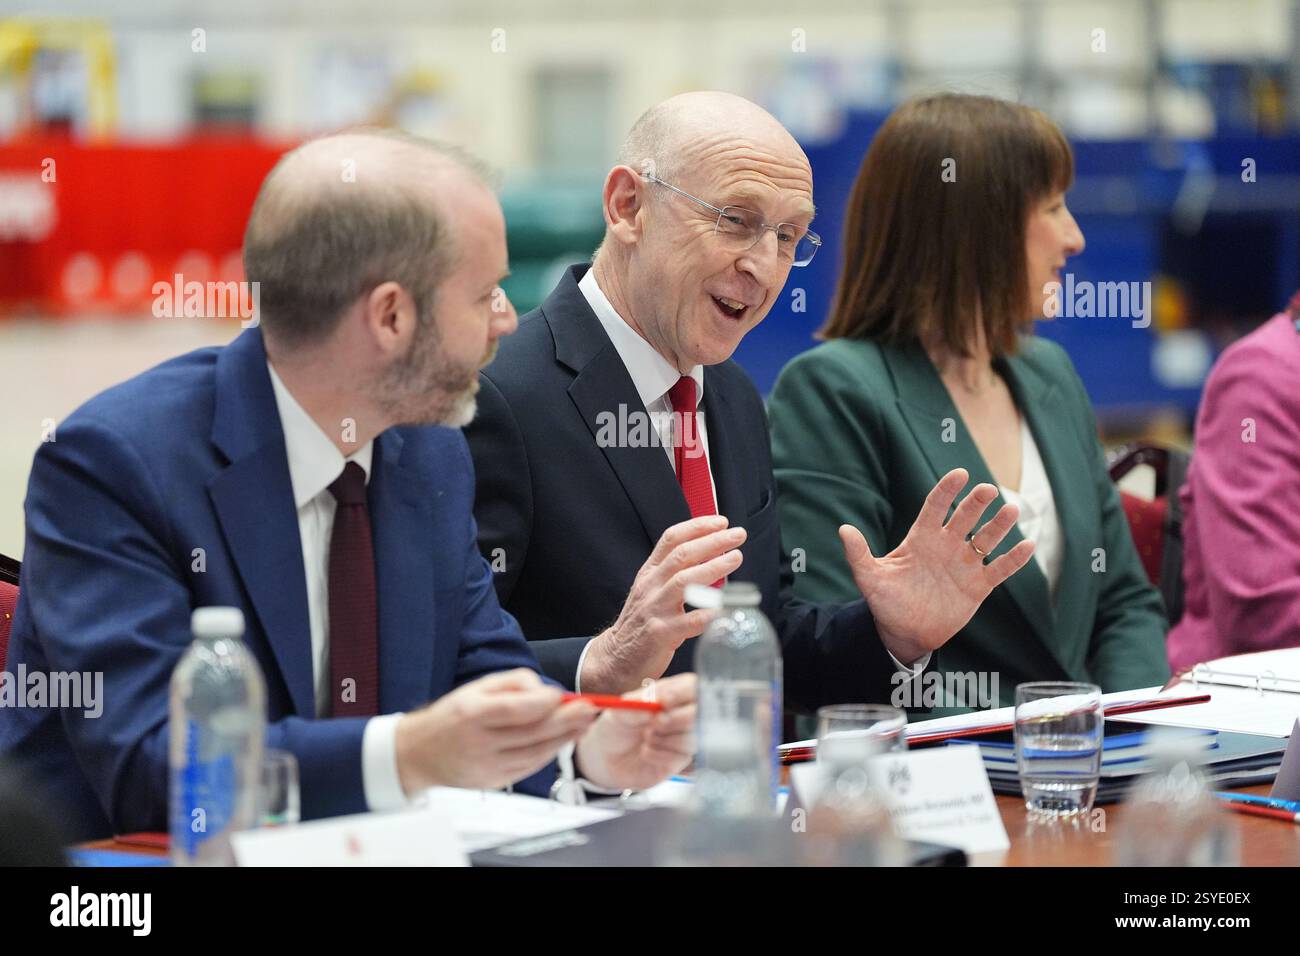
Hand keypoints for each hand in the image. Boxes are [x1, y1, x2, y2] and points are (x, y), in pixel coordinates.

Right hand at [394, 668, 597, 793]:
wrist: (420, 754)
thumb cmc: (452, 716)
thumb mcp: (476, 688)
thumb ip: (513, 684)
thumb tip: (546, 690)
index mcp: (471, 714)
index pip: (512, 710)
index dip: (542, 704)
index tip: (565, 696)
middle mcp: (479, 742)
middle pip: (530, 733)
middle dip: (565, 721)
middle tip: (590, 709)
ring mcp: (487, 766)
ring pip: (534, 753)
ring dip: (564, 738)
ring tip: (584, 724)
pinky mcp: (494, 781)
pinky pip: (529, 767)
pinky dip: (549, 753)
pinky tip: (564, 740)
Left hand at [574, 673, 696, 790]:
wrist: (605, 758)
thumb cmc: (615, 728)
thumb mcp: (619, 711)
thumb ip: (637, 705)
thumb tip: (656, 703)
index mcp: (670, 694)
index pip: (690, 687)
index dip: (681, 693)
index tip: (664, 701)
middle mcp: (681, 714)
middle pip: (699, 713)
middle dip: (677, 718)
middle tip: (655, 722)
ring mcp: (683, 738)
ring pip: (691, 738)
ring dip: (664, 738)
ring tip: (645, 738)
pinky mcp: (680, 761)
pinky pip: (680, 757)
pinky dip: (659, 754)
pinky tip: (646, 752)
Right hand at [579, 516, 744, 693]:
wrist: (617, 656)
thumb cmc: (642, 621)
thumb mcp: (651, 589)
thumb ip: (674, 572)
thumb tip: (710, 553)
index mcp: (649, 573)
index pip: (671, 539)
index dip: (697, 527)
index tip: (720, 522)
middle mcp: (651, 586)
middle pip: (682, 555)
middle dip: (712, 542)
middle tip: (737, 535)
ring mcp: (655, 609)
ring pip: (685, 581)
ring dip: (713, 567)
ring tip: (735, 558)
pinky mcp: (661, 633)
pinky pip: (690, 621)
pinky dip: (709, 612)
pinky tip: (726, 606)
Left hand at [841, 468, 1034, 664]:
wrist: (904, 632)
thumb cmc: (886, 602)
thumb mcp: (869, 578)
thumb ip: (858, 554)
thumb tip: (843, 529)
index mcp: (921, 539)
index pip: (935, 507)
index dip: (947, 491)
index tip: (960, 474)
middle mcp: (946, 546)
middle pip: (965, 518)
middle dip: (976, 504)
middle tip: (988, 490)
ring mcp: (964, 565)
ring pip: (986, 539)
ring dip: (999, 526)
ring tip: (1011, 510)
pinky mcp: (978, 586)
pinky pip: (1000, 570)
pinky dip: (1014, 559)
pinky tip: (1028, 545)